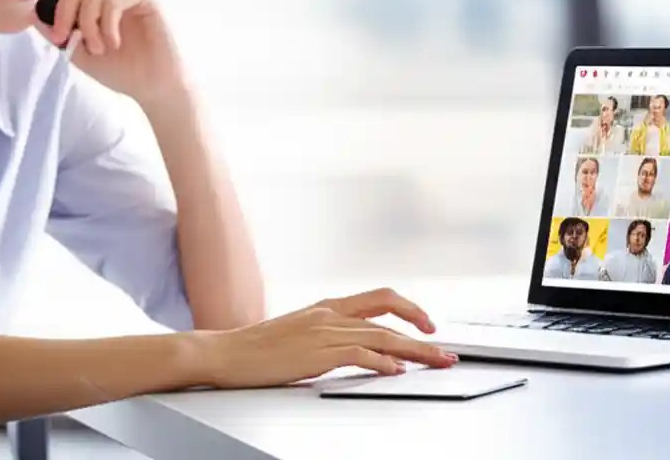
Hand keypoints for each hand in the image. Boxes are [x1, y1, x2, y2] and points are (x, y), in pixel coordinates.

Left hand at [32, 0, 187, 106]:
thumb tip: (35, 17)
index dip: (59, 10)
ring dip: (90, 25)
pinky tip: (114, 43)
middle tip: (71, 41)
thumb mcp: (81, 53)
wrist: (155, 87)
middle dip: (68, 13)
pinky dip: (107, 25)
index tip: (59, 38)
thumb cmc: (124, 70)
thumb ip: (61, 34)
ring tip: (100, 49)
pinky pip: (114, 0)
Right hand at [197, 287, 457, 388]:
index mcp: (327, 307)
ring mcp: (323, 331)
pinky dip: (382, 362)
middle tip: (444, 349)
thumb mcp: (298, 333)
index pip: (379, 298)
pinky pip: (358, 353)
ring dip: (414, 351)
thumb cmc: (256, 349)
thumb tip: (358, 350)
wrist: (225, 353)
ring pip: (381, 336)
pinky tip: (396, 371)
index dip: (409, 309)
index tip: (427, 324)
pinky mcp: (316, 352)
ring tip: (436, 361)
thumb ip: (328, 336)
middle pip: (388, 314)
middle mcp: (329, 314)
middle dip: (422, 331)